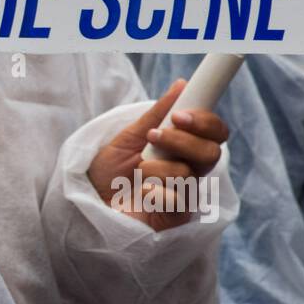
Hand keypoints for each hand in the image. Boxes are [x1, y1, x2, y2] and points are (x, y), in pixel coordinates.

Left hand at [87, 80, 230, 231]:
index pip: (214, 133)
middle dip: (183, 140)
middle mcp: (189, 170)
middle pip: (213, 151)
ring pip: (189, 173)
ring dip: (156, 167)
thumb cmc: (107, 173)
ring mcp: (185, 195)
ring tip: (137, 171)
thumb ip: (156, 115)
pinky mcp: (177, 218)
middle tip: (154, 137)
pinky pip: (178, 199)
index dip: (205, 121)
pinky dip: (154, 192)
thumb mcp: (128, 138)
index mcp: (182, 149)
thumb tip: (182, 84)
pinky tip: (141, 194)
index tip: (179, 115)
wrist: (89, 204)